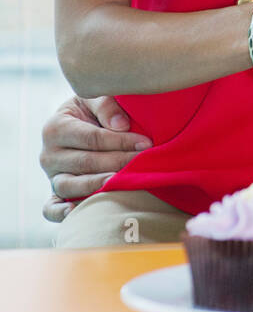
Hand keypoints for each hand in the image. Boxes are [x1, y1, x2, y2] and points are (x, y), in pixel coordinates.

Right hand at [40, 96, 151, 221]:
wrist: (80, 125)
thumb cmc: (91, 110)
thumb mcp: (95, 99)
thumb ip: (106, 106)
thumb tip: (121, 126)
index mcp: (55, 127)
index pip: (91, 137)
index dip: (120, 141)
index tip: (145, 143)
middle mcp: (48, 154)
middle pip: (85, 162)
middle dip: (117, 162)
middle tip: (142, 162)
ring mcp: (50, 177)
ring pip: (69, 186)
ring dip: (97, 186)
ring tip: (120, 183)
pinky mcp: (54, 194)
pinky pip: (51, 208)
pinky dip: (60, 212)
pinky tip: (78, 210)